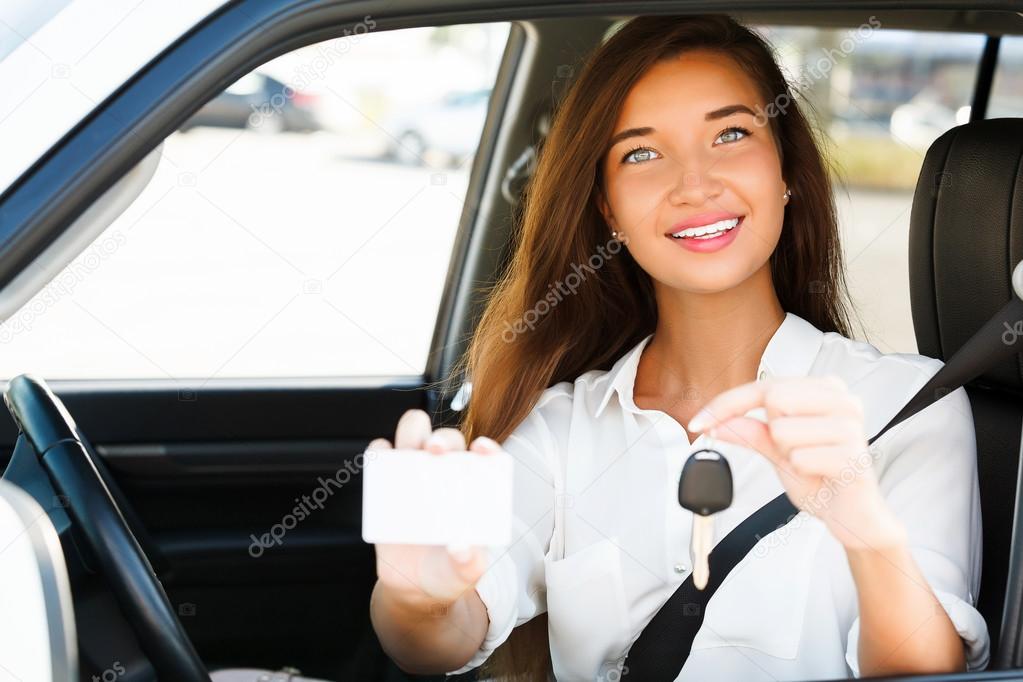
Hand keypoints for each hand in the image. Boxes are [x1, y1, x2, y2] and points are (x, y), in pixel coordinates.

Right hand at [370, 408, 501, 606]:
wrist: (416, 589)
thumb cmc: (450, 573)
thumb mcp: (465, 573)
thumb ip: (468, 563)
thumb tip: (461, 546)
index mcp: (474, 489)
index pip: (484, 458)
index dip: (485, 448)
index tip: (481, 449)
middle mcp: (446, 475)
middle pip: (446, 441)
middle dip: (443, 439)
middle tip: (435, 451)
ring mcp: (416, 477)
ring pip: (414, 437)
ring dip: (412, 432)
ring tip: (409, 448)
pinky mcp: (388, 486)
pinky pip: (381, 459)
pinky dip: (379, 451)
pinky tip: (381, 456)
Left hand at [688, 375, 905, 550]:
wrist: (854, 518)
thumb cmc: (821, 479)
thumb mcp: (778, 452)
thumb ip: (751, 432)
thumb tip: (717, 422)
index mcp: (825, 390)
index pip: (763, 387)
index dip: (726, 405)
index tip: (698, 423)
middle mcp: (843, 399)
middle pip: (774, 398)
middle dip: (772, 433)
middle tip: (793, 453)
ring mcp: (851, 425)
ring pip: (783, 430)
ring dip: (789, 455)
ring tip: (812, 465)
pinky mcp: (853, 454)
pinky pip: (800, 458)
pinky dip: (802, 472)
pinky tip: (822, 476)